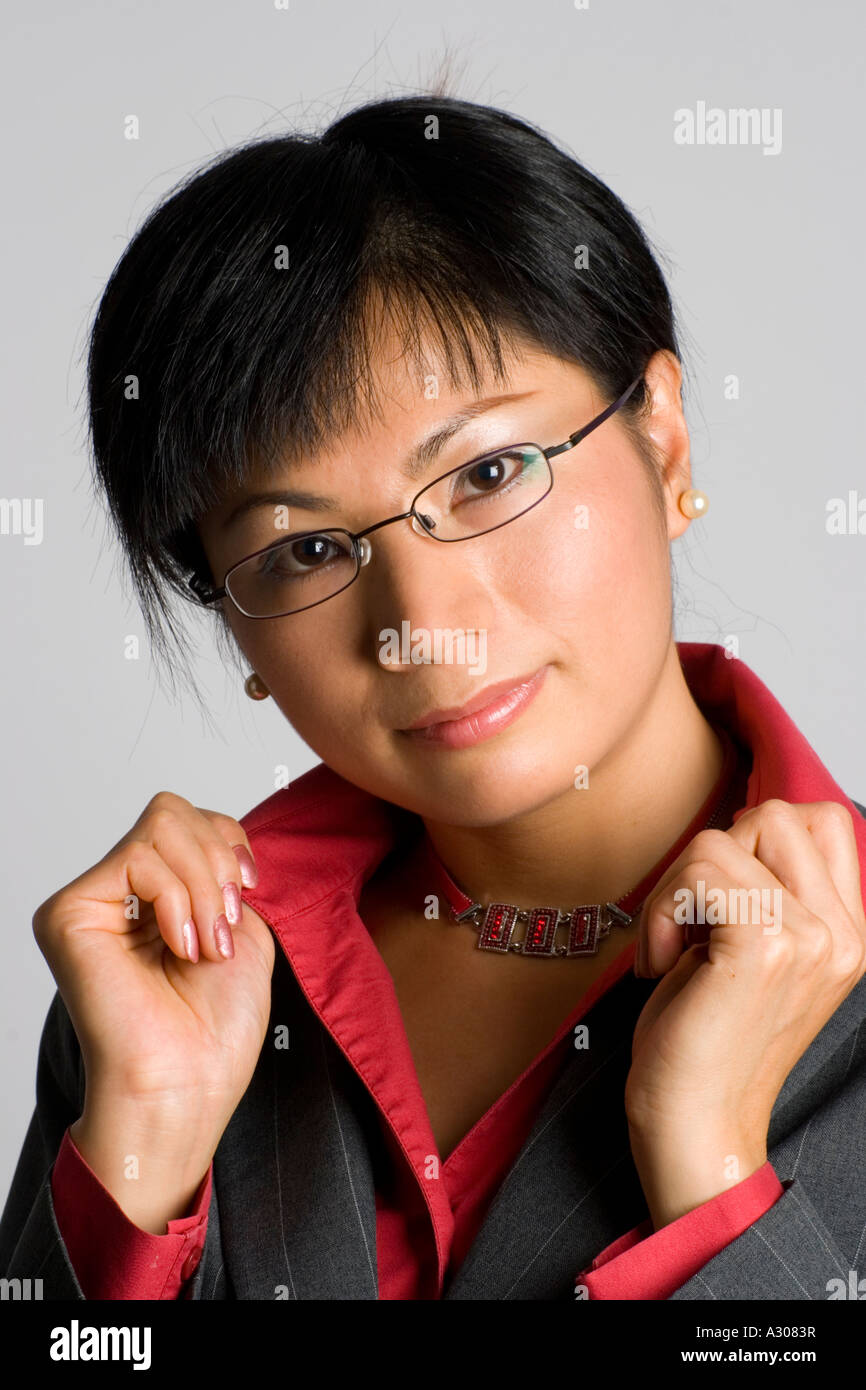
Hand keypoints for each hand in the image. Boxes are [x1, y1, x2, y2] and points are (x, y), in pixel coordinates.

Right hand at [33, 791, 274, 1158]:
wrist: (188, 1085)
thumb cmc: (215, 1028)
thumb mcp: (242, 926)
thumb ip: (224, 871)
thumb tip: (220, 828)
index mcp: (154, 897)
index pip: (188, 820)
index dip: (229, 843)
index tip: (250, 890)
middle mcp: (115, 894)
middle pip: (172, 811)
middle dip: (218, 861)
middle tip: (227, 925)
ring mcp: (90, 901)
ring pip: (160, 826)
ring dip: (203, 886)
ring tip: (208, 944)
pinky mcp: (69, 913)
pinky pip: (139, 859)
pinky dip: (178, 899)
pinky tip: (181, 946)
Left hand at [624, 799, 865, 1228]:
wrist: (695, 1123)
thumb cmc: (706, 1039)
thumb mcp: (754, 954)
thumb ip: (766, 892)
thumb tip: (735, 827)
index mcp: (846, 933)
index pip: (823, 821)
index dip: (754, 838)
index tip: (718, 897)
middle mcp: (840, 933)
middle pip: (775, 815)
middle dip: (711, 857)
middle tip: (690, 922)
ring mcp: (809, 938)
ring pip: (724, 839)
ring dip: (675, 888)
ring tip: (674, 948)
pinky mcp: (763, 945)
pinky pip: (698, 871)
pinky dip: (661, 910)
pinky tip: (662, 961)